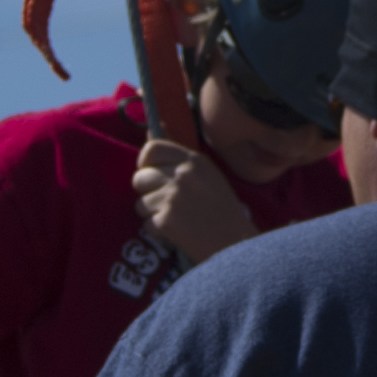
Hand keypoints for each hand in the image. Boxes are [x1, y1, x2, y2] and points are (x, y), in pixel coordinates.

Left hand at [133, 138, 254, 264]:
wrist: (235, 244)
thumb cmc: (223, 210)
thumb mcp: (208, 174)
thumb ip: (178, 156)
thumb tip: (147, 131)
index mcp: (194, 160)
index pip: (152, 148)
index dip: (146, 162)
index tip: (151, 173)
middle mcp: (182, 175)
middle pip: (141, 177)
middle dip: (148, 192)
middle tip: (167, 202)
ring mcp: (172, 198)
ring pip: (140, 203)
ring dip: (153, 213)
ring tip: (176, 218)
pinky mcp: (166, 221)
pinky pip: (146, 224)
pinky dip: (159, 230)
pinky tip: (178, 232)